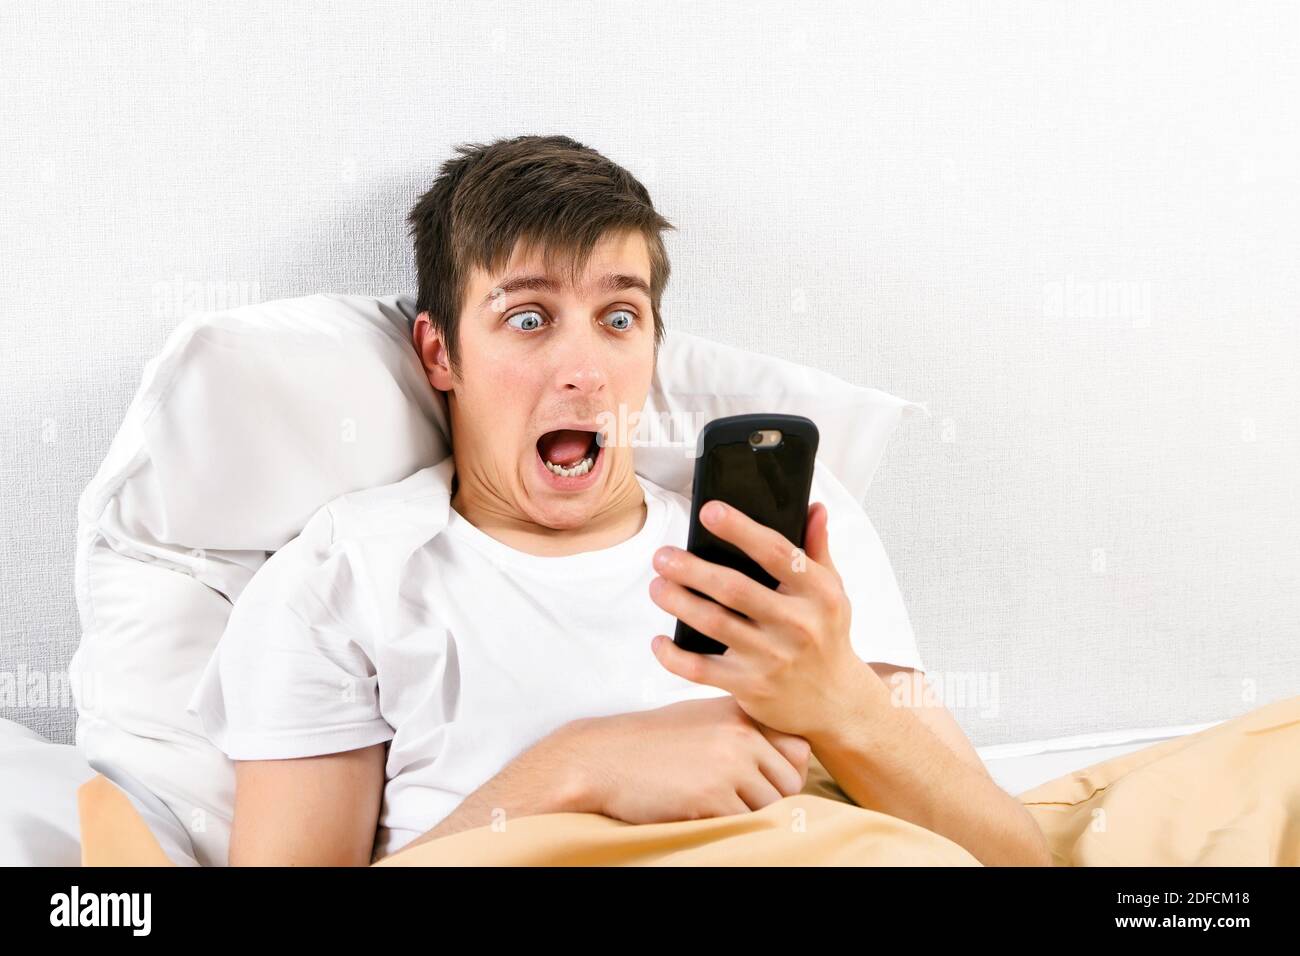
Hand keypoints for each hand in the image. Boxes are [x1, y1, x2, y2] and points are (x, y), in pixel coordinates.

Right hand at [564, 695, 810, 823]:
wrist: (603, 758)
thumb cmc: (652, 742)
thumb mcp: (703, 718)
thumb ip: (745, 729)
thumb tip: (791, 756)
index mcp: (741, 712)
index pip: (799, 746)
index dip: (789, 769)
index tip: (768, 778)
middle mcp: (741, 734)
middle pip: (792, 780)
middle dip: (775, 796)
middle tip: (743, 798)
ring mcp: (730, 764)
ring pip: (773, 805)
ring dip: (752, 813)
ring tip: (718, 803)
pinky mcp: (713, 796)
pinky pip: (746, 822)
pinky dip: (730, 823)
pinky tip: (702, 810)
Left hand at [648, 500, 862, 737]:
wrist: (835, 702)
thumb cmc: (825, 636)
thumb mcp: (832, 592)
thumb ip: (817, 549)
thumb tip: (813, 508)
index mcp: (818, 593)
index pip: (776, 552)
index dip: (741, 530)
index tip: (708, 510)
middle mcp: (797, 625)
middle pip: (734, 588)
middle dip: (692, 569)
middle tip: (662, 556)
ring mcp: (773, 658)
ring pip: (713, 624)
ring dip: (678, 602)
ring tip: (657, 586)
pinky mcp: (751, 687)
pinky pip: (701, 670)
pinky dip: (674, 656)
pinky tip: (659, 641)